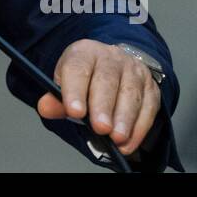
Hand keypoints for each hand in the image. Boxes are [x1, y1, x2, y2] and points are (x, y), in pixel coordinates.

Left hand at [36, 39, 160, 157]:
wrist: (113, 65)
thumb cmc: (86, 78)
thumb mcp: (66, 82)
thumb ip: (56, 98)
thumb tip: (45, 108)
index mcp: (85, 53)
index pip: (77, 68)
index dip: (75, 90)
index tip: (74, 111)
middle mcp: (111, 58)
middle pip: (107, 81)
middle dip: (103, 106)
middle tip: (100, 128)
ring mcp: (133, 71)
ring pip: (131, 94)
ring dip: (124, 119)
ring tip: (116, 138)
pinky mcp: (150, 87)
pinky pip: (148, 107)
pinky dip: (139, 128)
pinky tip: (128, 143)